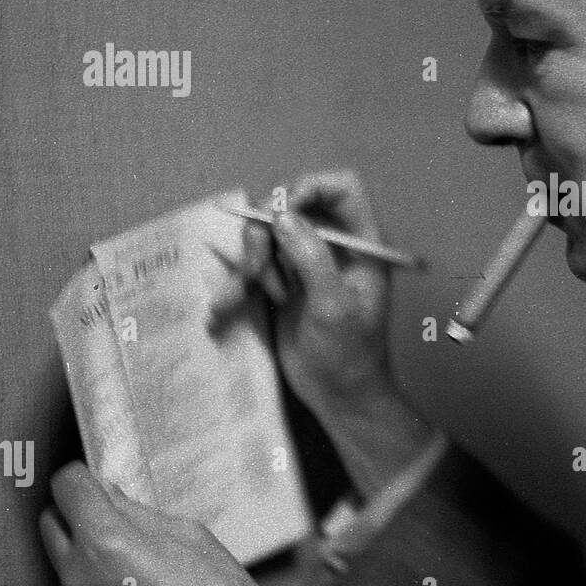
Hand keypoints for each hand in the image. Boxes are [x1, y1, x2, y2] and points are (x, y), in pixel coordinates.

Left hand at [39, 462, 286, 585]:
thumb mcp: (191, 537)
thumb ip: (141, 515)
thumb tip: (111, 498)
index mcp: (107, 544)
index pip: (67, 487)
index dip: (84, 478)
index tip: (94, 480)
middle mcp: (78, 580)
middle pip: (51, 525)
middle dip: (78, 515)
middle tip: (113, 518)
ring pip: (65, 567)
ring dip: (89, 559)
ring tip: (138, 572)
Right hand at [242, 171, 393, 419]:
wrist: (340, 396)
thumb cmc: (350, 354)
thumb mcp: (333, 306)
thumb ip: (311, 257)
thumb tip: (282, 215)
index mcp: (361, 243)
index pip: (341, 188)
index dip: (309, 189)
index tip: (282, 213)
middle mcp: (334, 246)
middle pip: (293, 207)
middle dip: (267, 233)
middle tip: (259, 269)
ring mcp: (307, 263)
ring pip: (268, 235)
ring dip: (252, 261)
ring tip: (256, 294)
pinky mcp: (285, 283)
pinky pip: (256, 266)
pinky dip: (239, 284)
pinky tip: (224, 309)